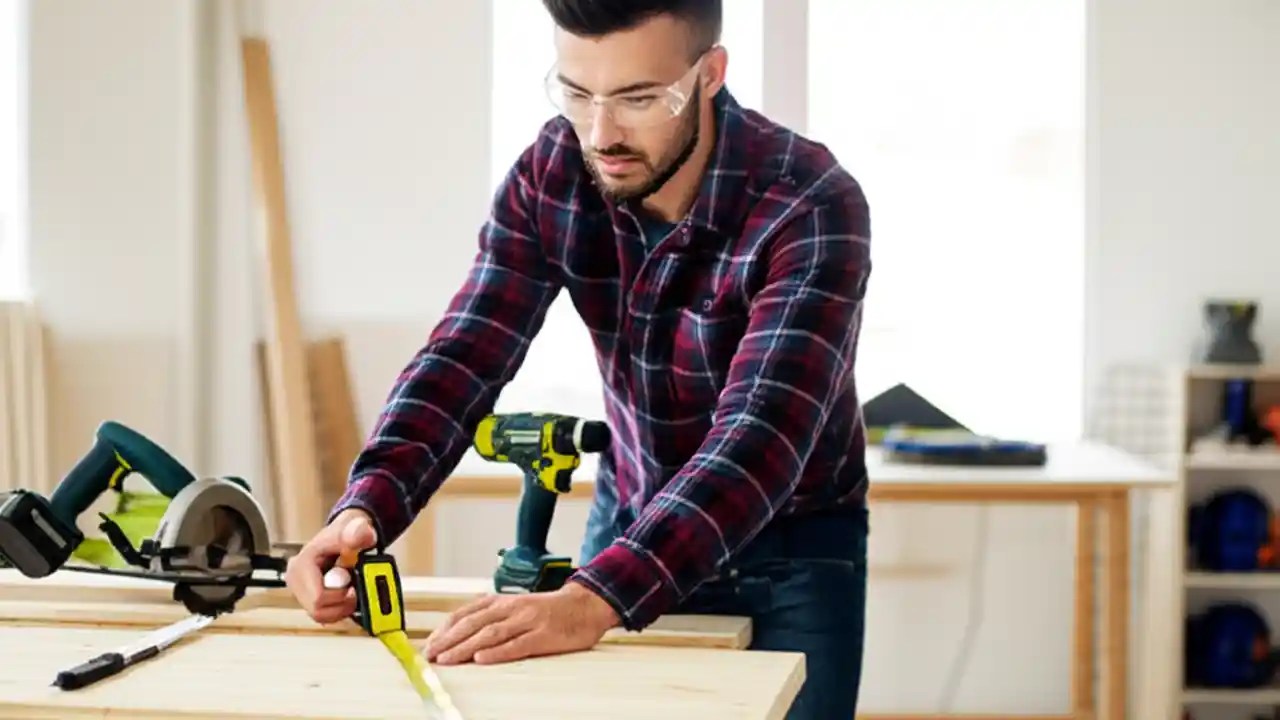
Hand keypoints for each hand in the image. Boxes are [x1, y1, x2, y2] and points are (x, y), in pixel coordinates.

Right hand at [284, 508, 377, 624]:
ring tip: (351, 588)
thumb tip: (358, 536)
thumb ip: (358, 532)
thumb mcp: (356, 528)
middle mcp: (295, 580)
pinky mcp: (307, 600)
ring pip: (322, 616)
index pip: (318, 599)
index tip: (354, 586)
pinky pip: (325, 616)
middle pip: (319, 611)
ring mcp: (299, 592)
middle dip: (341, 603)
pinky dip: (339, 608)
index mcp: (301, 565)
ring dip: (341, 607)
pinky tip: (345, 593)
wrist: (347, 535)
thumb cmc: (348, 533)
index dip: (341, 596)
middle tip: (354, 588)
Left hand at [423, 582, 619, 664]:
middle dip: (449, 640)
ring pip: (490, 634)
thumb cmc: (548, 610)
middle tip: (430, 655)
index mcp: (502, 601)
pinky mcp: (543, 635)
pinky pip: (517, 645)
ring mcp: (527, 621)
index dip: (445, 629)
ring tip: (447, 659)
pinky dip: (497, 652)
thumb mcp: (517, 607)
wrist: (585, 605)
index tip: (429, 644)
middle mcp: (512, 608)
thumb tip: (462, 632)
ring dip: (465, 647)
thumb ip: (493, 616)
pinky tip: (481, 659)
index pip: (466, 613)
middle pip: (473, 624)